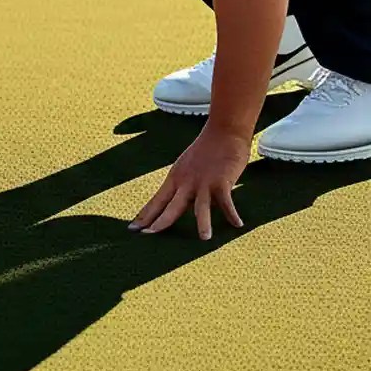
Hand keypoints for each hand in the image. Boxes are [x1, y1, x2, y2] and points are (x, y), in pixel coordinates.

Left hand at [129, 127, 249, 239]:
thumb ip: (182, 185)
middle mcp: (186, 183)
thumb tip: (182, 202)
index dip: (145, 215)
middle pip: (171, 206)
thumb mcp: (186, 167)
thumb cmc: (205, 150)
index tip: (132, 229)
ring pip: (200, 207)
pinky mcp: (221, 181)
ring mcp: (204, 183)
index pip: (156, 201)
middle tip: (147, 235)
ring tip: (204, 238)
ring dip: (203, 223)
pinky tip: (238, 224)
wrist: (223, 132)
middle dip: (159, 222)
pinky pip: (227, 201)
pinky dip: (232, 213)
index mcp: (175, 179)